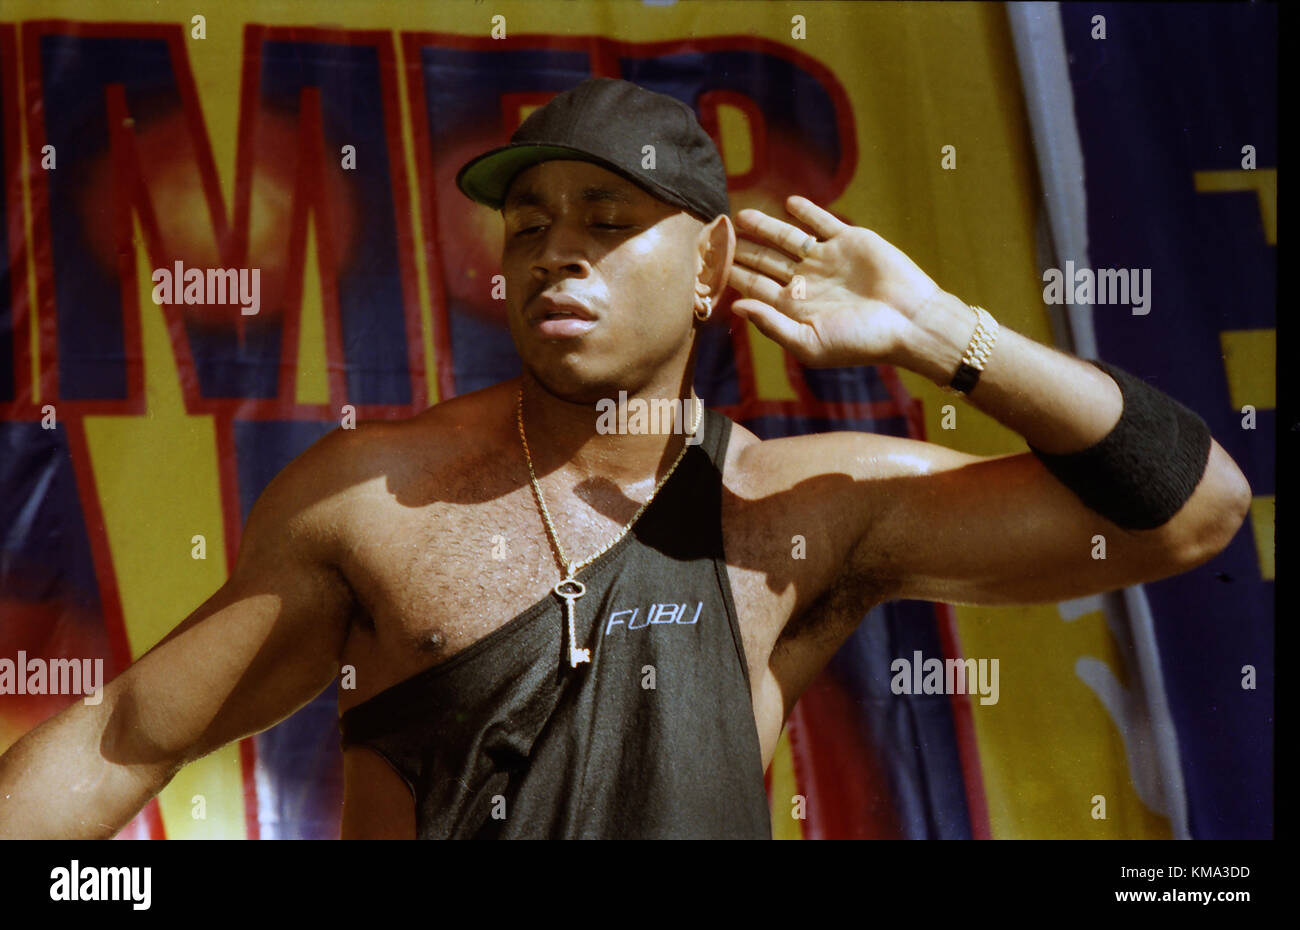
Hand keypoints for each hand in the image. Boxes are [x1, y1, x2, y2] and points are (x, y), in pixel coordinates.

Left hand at [727, 196, 946, 367]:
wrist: (909, 322)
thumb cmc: (860, 342)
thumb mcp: (809, 342)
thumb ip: (772, 324)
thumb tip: (736, 307)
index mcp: (795, 307)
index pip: (755, 287)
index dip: (733, 275)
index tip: (708, 263)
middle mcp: (807, 282)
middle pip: (766, 260)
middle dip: (742, 249)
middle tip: (716, 234)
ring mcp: (827, 260)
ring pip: (788, 238)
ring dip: (765, 227)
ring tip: (742, 216)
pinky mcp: (850, 241)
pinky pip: (822, 222)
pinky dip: (806, 212)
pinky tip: (787, 203)